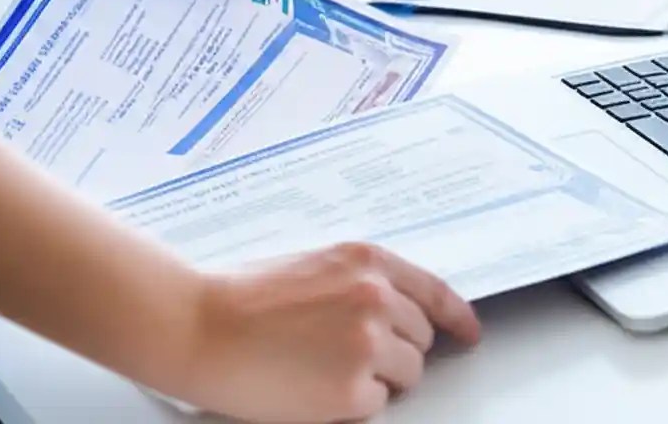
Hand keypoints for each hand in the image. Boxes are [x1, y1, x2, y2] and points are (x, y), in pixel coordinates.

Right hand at [179, 243, 481, 422]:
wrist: (198, 326)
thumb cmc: (241, 297)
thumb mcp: (315, 265)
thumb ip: (362, 282)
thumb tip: (399, 310)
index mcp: (367, 261)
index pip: (435, 291)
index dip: (457, 317)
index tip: (469, 332)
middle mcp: (376, 297)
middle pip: (420, 337)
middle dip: (394, 349)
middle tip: (345, 352)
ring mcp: (367, 344)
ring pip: (406, 373)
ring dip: (376, 377)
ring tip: (322, 367)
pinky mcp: (352, 390)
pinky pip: (377, 404)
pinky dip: (351, 404)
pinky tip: (312, 386)